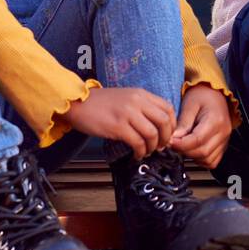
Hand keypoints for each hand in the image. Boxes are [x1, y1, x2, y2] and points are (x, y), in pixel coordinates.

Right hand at [57, 86, 174, 159]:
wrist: (76, 103)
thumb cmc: (99, 103)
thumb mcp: (125, 97)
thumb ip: (141, 107)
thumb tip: (157, 125)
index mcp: (141, 94)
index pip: (168, 108)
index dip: (172, 125)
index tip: (168, 135)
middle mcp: (137, 101)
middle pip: (164, 121)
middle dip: (166, 138)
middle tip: (161, 147)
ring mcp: (127, 113)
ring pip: (152, 134)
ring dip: (152, 147)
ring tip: (146, 152)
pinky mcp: (117, 126)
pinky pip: (137, 142)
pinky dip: (140, 152)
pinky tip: (136, 155)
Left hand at [168, 84, 234, 168]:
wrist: (214, 93)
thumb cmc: (202, 96)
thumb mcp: (189, 105)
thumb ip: (182, 123)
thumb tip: (174, 139)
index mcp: (216, 120)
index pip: (197, 140)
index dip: (181, 144)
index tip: (170, 142)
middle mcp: (223, 132)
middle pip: (202, 152)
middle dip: (185, 151)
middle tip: (173, 143)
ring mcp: (225, 140)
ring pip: (207, 160)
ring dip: (192, 156)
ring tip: (183, 145)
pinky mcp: (223, 145)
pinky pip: (212, 161)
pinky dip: (201, 159)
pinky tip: (193, 149)